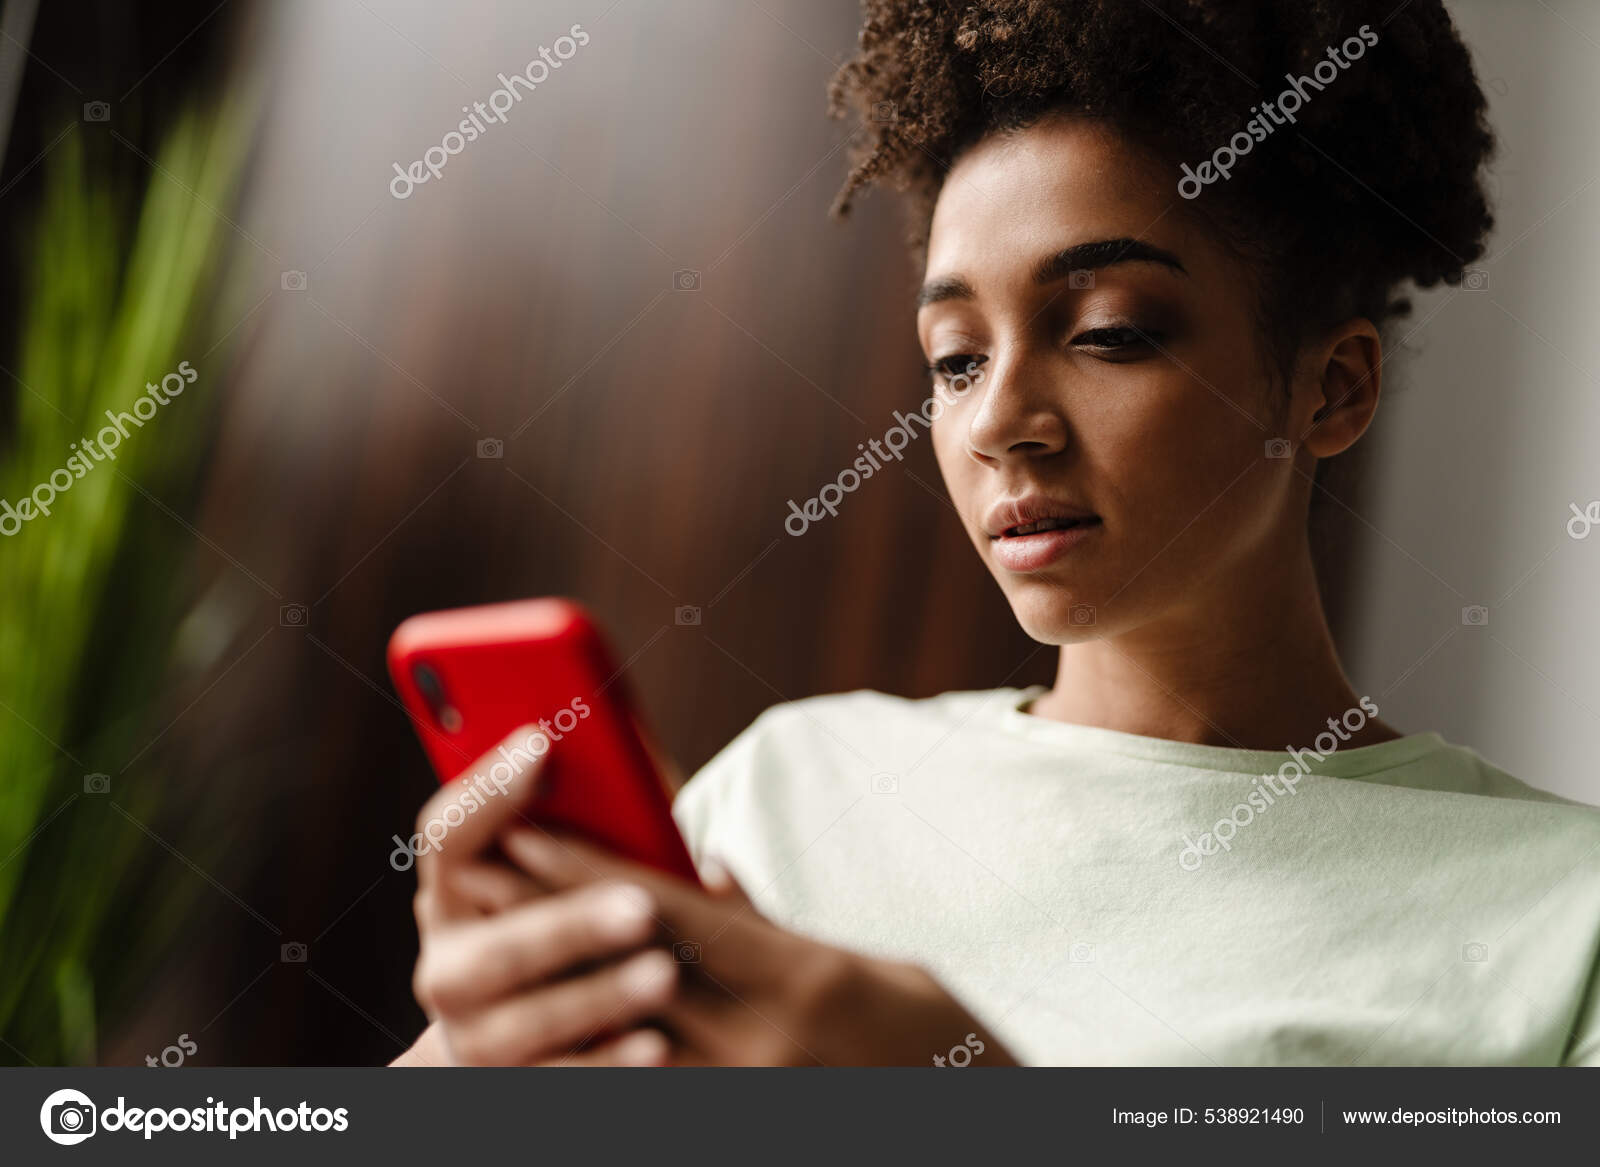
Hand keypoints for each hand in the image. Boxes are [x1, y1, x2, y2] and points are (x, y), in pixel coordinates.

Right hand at [392, 726, 676, 1066]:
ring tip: (663, 976)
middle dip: (567, 923)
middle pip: (492, 946)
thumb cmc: (564, 922)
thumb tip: (634, 747)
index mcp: (451, 895)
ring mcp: (473, 1035)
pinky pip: (558, 1080)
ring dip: (597, 997)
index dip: (486, 788)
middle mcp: (448, 967)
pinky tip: (657, 1046)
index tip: (542, 744)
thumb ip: (589, 818)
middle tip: (643, 906)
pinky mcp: (509, 1086)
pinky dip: (607, 1064)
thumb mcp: (564, 870)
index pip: (445, 834)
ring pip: (523, 1023)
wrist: (525, 1040)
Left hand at [496, 829, 1016, 1066]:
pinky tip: (547, 1032)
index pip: (674, 914)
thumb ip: (770, 924)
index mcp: (805, 977)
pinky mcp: (738, 1123)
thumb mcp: (853, 962)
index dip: (591, 871)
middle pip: (631, 973)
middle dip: (550, 922)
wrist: (966, 1111)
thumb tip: (706, 875)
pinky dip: (594, 1059)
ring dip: (553, 988)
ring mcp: (747, 1094)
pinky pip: (648, 1093)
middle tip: (480, 876)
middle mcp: (766, 1043)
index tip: (527, 831)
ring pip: (622, 1038)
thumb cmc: (924, 1035)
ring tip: (493, 947)